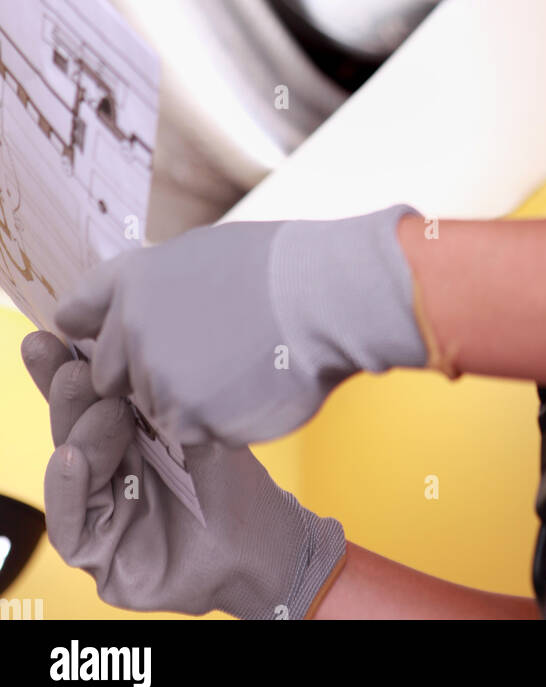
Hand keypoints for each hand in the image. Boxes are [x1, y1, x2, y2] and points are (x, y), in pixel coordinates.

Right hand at [20, 331, 345, 618]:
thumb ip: (161, 384)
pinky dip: (67, 487)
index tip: (54, 330)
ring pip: (70, 464)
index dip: (63, 361)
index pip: (84, 390)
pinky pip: (68, 522)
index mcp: (121, 426)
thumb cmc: (228, 474)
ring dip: (79, 432)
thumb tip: (133, 328)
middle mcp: (102, 463)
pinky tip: (73, 457)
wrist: (259, 538)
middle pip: (70, 422)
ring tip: (100, 407)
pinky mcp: (94, 550)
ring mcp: (95, 506)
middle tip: (78, 367)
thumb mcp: (197, 415)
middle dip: (69, 392)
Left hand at [53, 203, 428, 447]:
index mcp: (131, 283)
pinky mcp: (190, 421)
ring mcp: (159, 379)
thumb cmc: (277, 268)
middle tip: (203, 356)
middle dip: (145, 374)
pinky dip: (219, 422)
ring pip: (156, 409)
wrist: (326, 296)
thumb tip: (121, 306)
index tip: (119, 337)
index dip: (100, 329)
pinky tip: (251, 388)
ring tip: (238, 367)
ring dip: (189, 400)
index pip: (78, 317)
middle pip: (112, 377)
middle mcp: (132, 332)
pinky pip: (194, 434)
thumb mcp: (198, 252)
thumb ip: (148, 284)